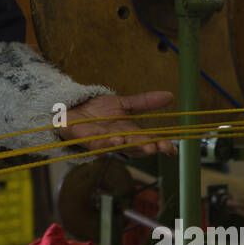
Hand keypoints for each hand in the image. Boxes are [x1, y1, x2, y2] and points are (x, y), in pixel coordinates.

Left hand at [56, 91, 177, 156]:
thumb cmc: (96, 111)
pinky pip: (97, 144)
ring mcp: (102, 142)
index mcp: (128, 134)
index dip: (160, 147)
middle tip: (158, 146)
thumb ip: (144, 102)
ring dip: (130, 147)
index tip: (173, 149)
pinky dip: (107, 144)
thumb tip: (170, 95)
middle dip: (147, 148)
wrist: (70, 109)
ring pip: (118, 148)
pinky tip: (117, 140)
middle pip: (135, 148)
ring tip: (144, 145)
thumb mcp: (123, 103)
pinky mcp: (86, 139)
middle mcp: (118, 141)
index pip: (148, 143)